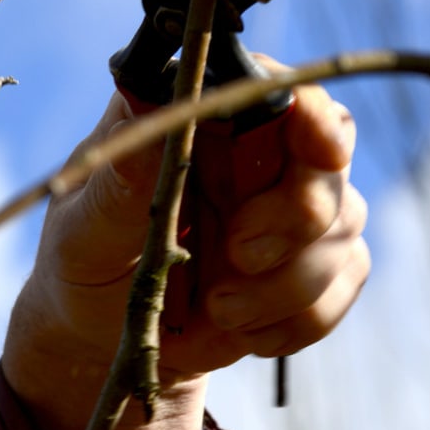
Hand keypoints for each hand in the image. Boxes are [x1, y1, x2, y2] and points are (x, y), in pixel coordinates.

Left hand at [1, 69, 368, 429]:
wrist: (108, 339)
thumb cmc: (87, 259)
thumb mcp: (85, 223)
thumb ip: (121, 178)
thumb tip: (151, 117)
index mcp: (207, 116)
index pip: (280, 90)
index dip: (311, 112)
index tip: (316, 144)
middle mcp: (263, 149)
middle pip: (329, 155)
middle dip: (296, 214)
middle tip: (237, 253)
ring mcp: (298, 205)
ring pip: (344, 224)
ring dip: (287, 282)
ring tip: (217, 310)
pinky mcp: (318, 263)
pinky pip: (345, 280)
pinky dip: (298, 317)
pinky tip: (244, 330)